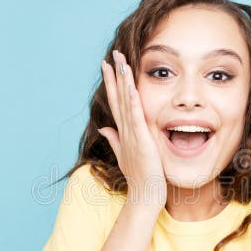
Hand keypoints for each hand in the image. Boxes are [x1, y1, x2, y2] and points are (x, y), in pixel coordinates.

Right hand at [98, 50, 165, 209]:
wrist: (145, 195)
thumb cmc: (140, 177)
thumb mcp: (126, 155)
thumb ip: (115, 140)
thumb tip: (105, 129)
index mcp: (124, 132)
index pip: (116, 102)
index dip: (112, 83)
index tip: (108, 66)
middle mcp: (125, 130)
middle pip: (117, 97)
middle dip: (114, 75)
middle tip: (111, 55)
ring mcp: (131, 134)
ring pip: (125, 101)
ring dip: (122, 81)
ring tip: (119, 60)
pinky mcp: (140, 140)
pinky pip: (135, 116)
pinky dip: (132, 100)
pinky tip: (130, 85)